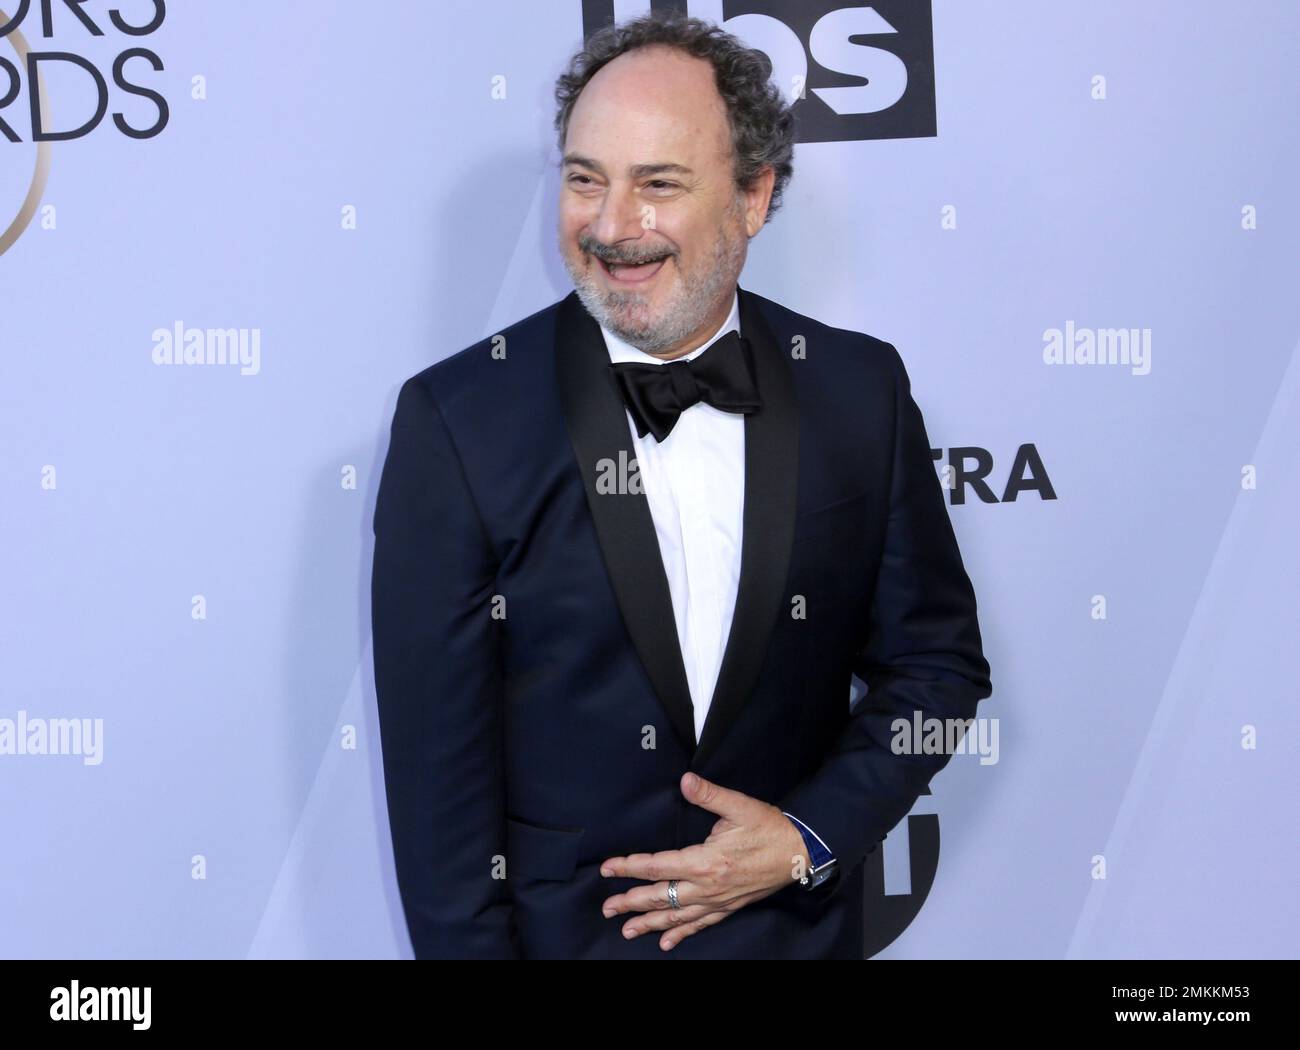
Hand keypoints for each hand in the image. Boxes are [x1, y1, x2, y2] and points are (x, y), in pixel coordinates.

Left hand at [598, 772, 811, 950]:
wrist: (800, 853)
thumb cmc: (769, 828)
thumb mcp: (739, 806)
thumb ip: (709, 794)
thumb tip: (685, 780)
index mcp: (705, 861)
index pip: (658, 866)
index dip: (630, 867)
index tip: (608, 868)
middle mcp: (707, 887)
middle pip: (661, 897)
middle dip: (631, 902)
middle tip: (607, 908)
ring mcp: (717, 901)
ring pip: (676, 916)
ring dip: (649, 923)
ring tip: (626, 930)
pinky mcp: (728, 907)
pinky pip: (700, 925)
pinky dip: (681, 934)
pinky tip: (666, 943)